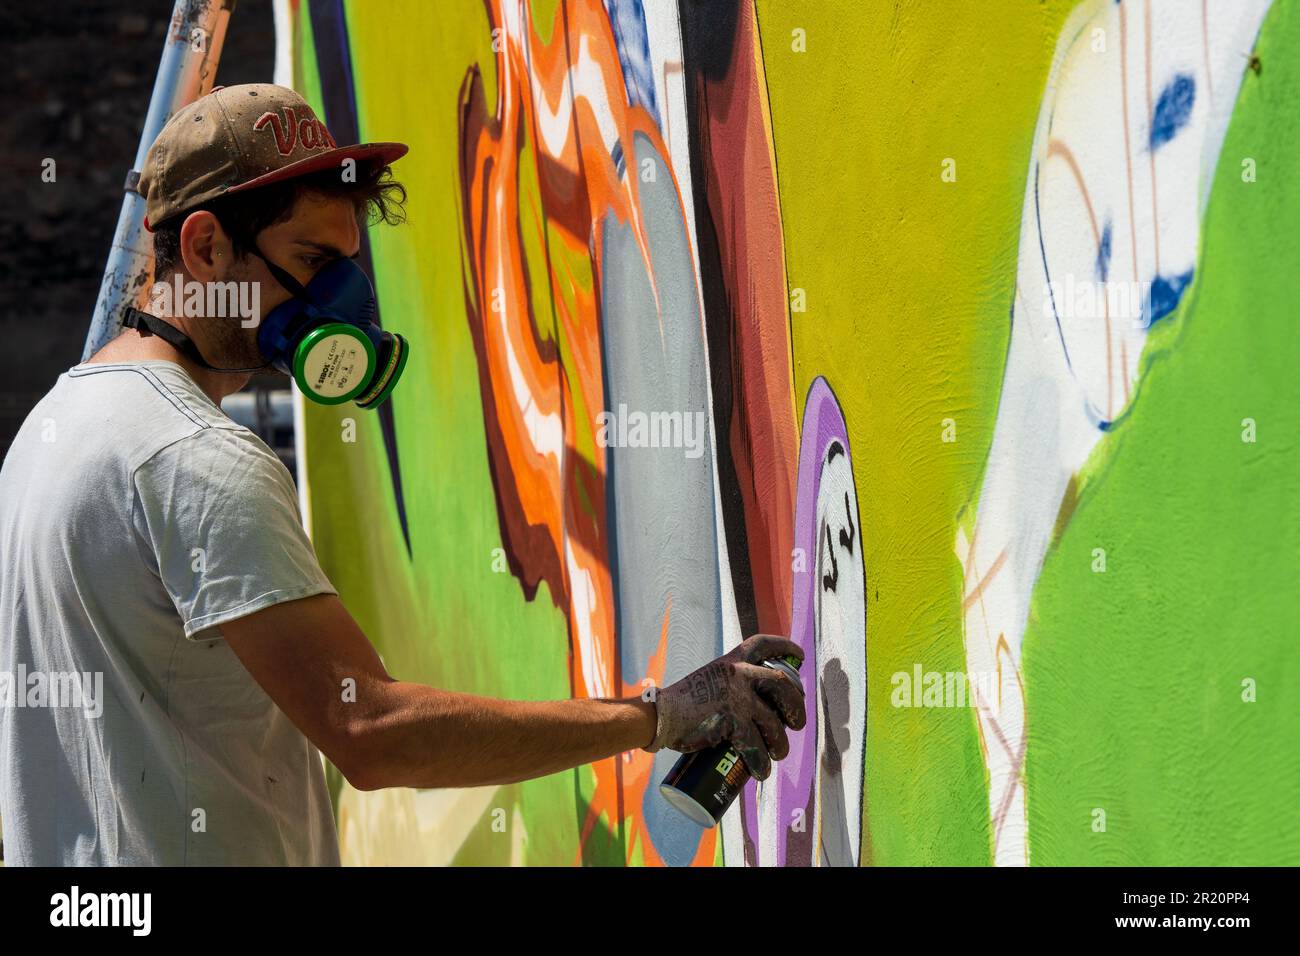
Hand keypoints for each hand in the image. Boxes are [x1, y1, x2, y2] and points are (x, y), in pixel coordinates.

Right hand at [643, 634, 806, 779]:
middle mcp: (738, 672)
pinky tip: (760, 771)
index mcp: (732, 660)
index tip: (800, 657)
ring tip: (778, 754)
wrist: (659, 716)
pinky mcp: (733, 719)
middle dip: (796, 706)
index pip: (763, 644)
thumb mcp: (710, 680)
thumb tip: (759, 706)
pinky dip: (760, 762)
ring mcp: (737, 695)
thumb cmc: (683, 703)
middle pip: (782, 684)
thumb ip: (730, 684)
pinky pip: (756, 745)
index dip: (786, 648)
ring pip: (773, 722)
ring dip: (780, 743)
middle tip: (797, 723)